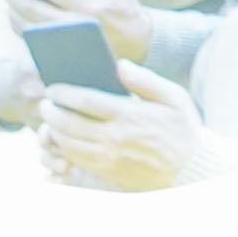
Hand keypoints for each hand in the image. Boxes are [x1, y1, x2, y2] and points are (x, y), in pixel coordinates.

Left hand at [2, 0, 167, 67]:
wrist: (139, 46)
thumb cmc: (126, 8)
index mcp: (93, 5)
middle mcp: (78, 27)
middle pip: (33, 10)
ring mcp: (68, 45)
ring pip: (28, 29)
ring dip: (13, 13)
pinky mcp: (62, 57)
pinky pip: (32, 44)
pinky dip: (20, 29)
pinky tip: (17, 16)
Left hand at [38, 55, 206, 190]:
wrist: (191, 169)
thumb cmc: (182, 128)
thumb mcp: (175, 98)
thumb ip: (146, 80)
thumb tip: (119, 64)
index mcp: (131, 115)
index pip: (86, 100)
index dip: (63, 93)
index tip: (52, 88)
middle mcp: (116, 137)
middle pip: (69, 123)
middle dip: (50, 112)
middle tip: (45, 103)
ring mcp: (110, 157)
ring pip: (68, 143)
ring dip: (53, 130)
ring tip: (51, 119)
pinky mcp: (108, 171)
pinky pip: (76, 160)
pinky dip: (63, 148)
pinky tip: (63, 138)